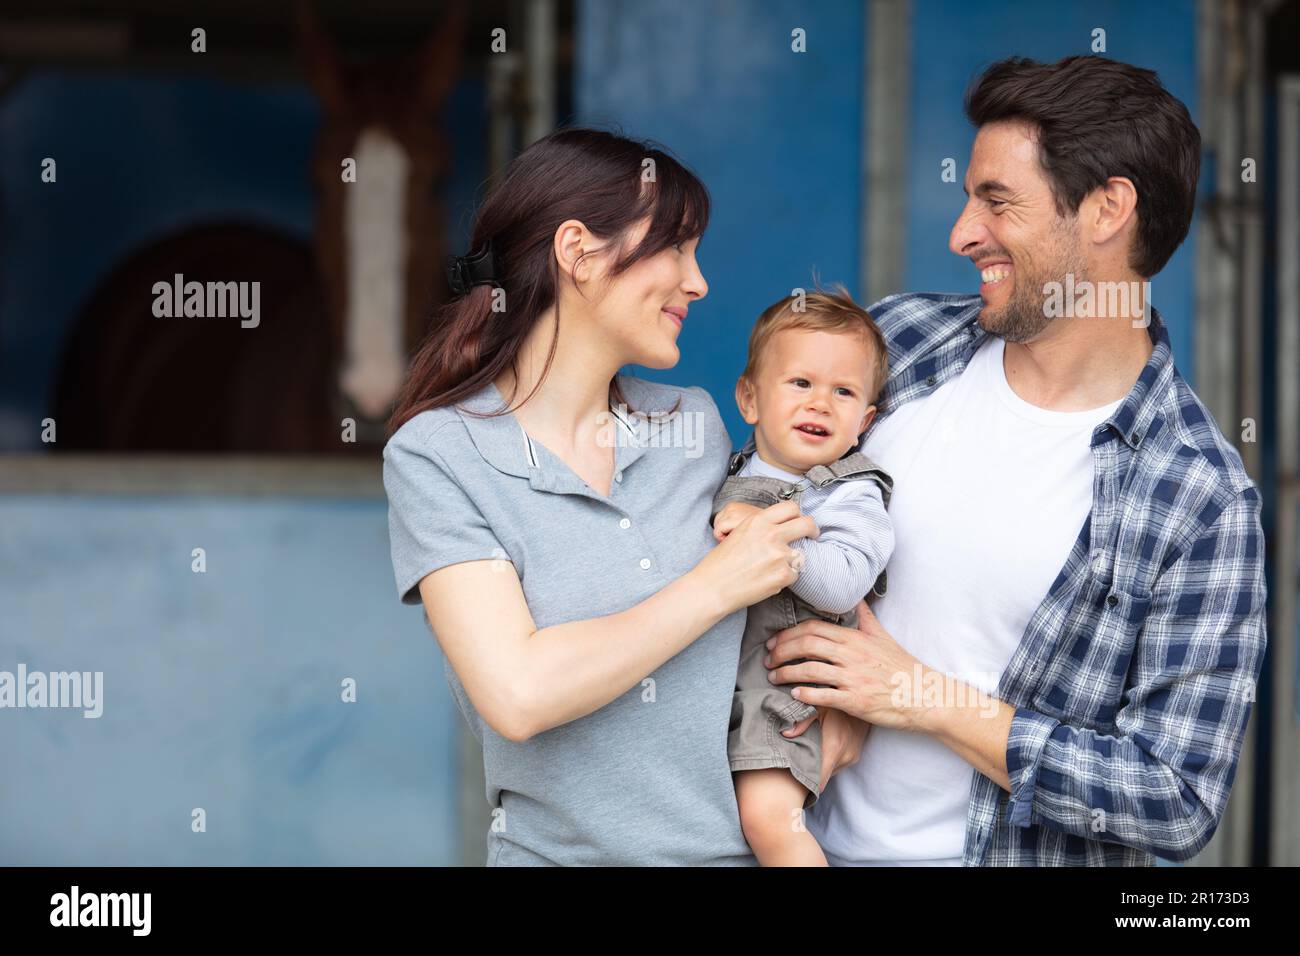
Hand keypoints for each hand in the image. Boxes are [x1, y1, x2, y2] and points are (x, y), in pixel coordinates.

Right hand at [692, 499, 818, 615]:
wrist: (712, 587)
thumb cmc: (720, 563)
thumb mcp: (739, 533)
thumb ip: (762, 528)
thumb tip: (782, 528)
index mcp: (758, 521)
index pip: (790, 508)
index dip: (799, 515)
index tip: (801, 522)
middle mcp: (771, 534)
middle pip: (806, 524)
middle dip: (812, 530)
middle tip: (812, 536)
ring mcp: (779, 554)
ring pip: (801, 554)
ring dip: (792, 561)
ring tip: (773, 569)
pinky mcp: (783, 574)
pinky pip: (794, 574)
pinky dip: (784, 579)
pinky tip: (767, 580)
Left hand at [764, 598, 926, 730]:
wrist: (923, 694)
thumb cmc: (901, 665)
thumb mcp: (882, 635)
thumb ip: (864, 615)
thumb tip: (855, 596)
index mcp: (855, 638)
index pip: (813, 628)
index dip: (788, 633)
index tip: (774, 640)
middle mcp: (852, 654)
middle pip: (806, 645)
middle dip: (781, 651)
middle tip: (767, 659)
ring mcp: (853, 677)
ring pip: (809, 670)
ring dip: (786, 673)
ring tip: (774, 677)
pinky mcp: (856, 700)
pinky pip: (822, 696)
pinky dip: (804, 695)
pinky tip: (794, 695)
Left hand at [782, 706, 870, 791]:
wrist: (863, 700)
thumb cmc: (837, 702)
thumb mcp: (818, 706)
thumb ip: (802, 721)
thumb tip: (785, 734)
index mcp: (834, 747)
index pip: (820, 781)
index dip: (806, 785)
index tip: (792, 786)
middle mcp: (845, 756)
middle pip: (822, 777)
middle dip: (808, 774)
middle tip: (792, 767)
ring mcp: (851, 757)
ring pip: (829, 770)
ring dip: (818, 766)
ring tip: (805, 755)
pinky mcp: (854, 755)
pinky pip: (836, 764)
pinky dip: (826, 760)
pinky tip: (818, 749)